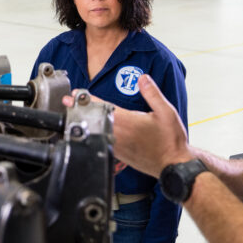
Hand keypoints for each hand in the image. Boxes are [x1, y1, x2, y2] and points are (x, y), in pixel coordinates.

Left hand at [67, 75, 190, 176]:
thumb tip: (142, 78)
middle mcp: (118, 135)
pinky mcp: (119, 155)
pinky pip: (103, 141)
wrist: (174, 165)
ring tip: (77, 114)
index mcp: (127, 122)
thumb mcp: (166, 112)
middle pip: (94, 119)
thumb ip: (152, 93)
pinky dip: (96, 133)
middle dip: (81, 110)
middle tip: (68, 103)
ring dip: (87, 122)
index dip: (87, 99)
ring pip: (96, 131)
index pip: (101, 107)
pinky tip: (93, 130)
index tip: (75, 94)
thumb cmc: (171, 141)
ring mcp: (117, 146)